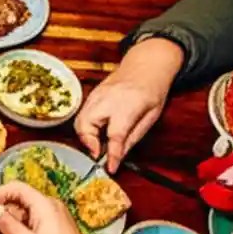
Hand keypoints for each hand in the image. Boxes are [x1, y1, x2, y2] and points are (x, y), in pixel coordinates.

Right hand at [0, 182, 105, 233]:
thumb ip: (7, 225)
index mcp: (44, 204)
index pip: (15, 188)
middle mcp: (50, 204)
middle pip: (20, 197)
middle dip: (2, 207)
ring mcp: (55, 214)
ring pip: (26, 209)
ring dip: (12, 218)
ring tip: (1, 233)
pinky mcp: (56, 225)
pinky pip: (34, 218)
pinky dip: (21, 224)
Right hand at [74, 37, 180, 171]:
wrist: (146, 65)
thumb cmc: (152, 90)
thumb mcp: (152, 116)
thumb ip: (134, 137)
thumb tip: (119, 156)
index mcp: (128, 105)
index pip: (116, 135)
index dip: (111, 154)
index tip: (110, 168)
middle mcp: (108, 99)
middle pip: (87, 125)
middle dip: (89, 143)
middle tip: (98, 154)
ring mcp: (97, 95)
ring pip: (79, 121)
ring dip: (85, 137)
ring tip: (97, 144)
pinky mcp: (91, 95)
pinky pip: (81, 115)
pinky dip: (85, 127)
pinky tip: (96, 132)